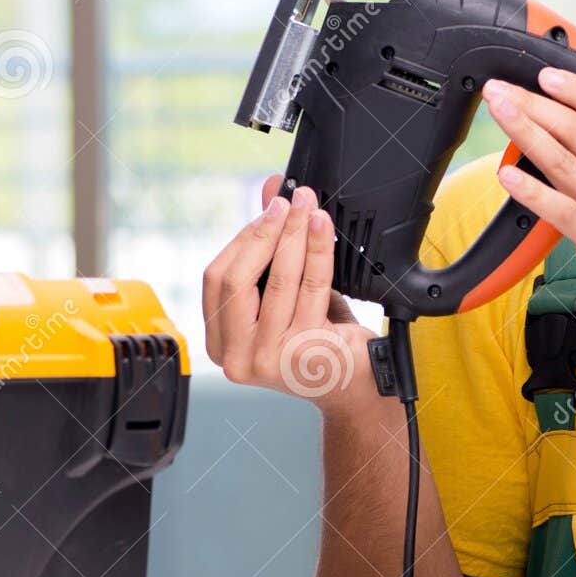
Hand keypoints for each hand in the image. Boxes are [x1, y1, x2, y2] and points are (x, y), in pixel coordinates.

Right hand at [201, 174, 377, 412]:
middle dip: (266, 232)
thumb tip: (270, 190)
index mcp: (221, 343)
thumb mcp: (290, 291)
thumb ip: (272, 244)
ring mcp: (266, 359)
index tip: (269, 208)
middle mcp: (236, 357)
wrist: (357, 386)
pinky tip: (324, 229)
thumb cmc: (321, 338)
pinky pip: (309, 288)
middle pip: (237, 279)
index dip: (243, 238)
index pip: (217, 280)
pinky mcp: (300, 352)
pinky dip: (317, 252)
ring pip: (276, 280)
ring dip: (295, 235)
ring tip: (310, 207)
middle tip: (290, 201)